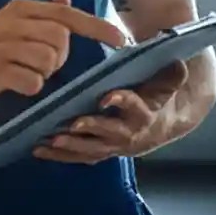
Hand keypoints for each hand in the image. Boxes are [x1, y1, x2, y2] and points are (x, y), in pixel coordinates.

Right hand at [0, 0, 128, 102]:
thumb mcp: (15, 25)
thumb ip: (44, 14)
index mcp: (22, 8)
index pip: (67, 14)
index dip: (97, 27)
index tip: (121, 40)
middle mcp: (12, 21)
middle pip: (61, 39)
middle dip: (59, 57)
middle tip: (39, 64)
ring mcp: (1, 44)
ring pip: (48, 60)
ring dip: (43, 73)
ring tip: (25, 72)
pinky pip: (31, 80)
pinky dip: (30, 86)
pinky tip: (16, 83)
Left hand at [33, 59, 188, 163]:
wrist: (162, 126)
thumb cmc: (157, 98)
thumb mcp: (166, 84)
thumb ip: (171, 74)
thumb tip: (176, 57)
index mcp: (145, 113)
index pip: (134, 106)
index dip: (122, 101)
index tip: (107, 96)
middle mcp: (128, 133)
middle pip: (109, 133)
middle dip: (91, 129)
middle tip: (71, 124)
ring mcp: (112, 146)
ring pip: (91, 149)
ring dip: (70, 146)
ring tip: (48, 140)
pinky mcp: (100, 152)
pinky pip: (79, 157)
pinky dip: (59, 155)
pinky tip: (39, 150)